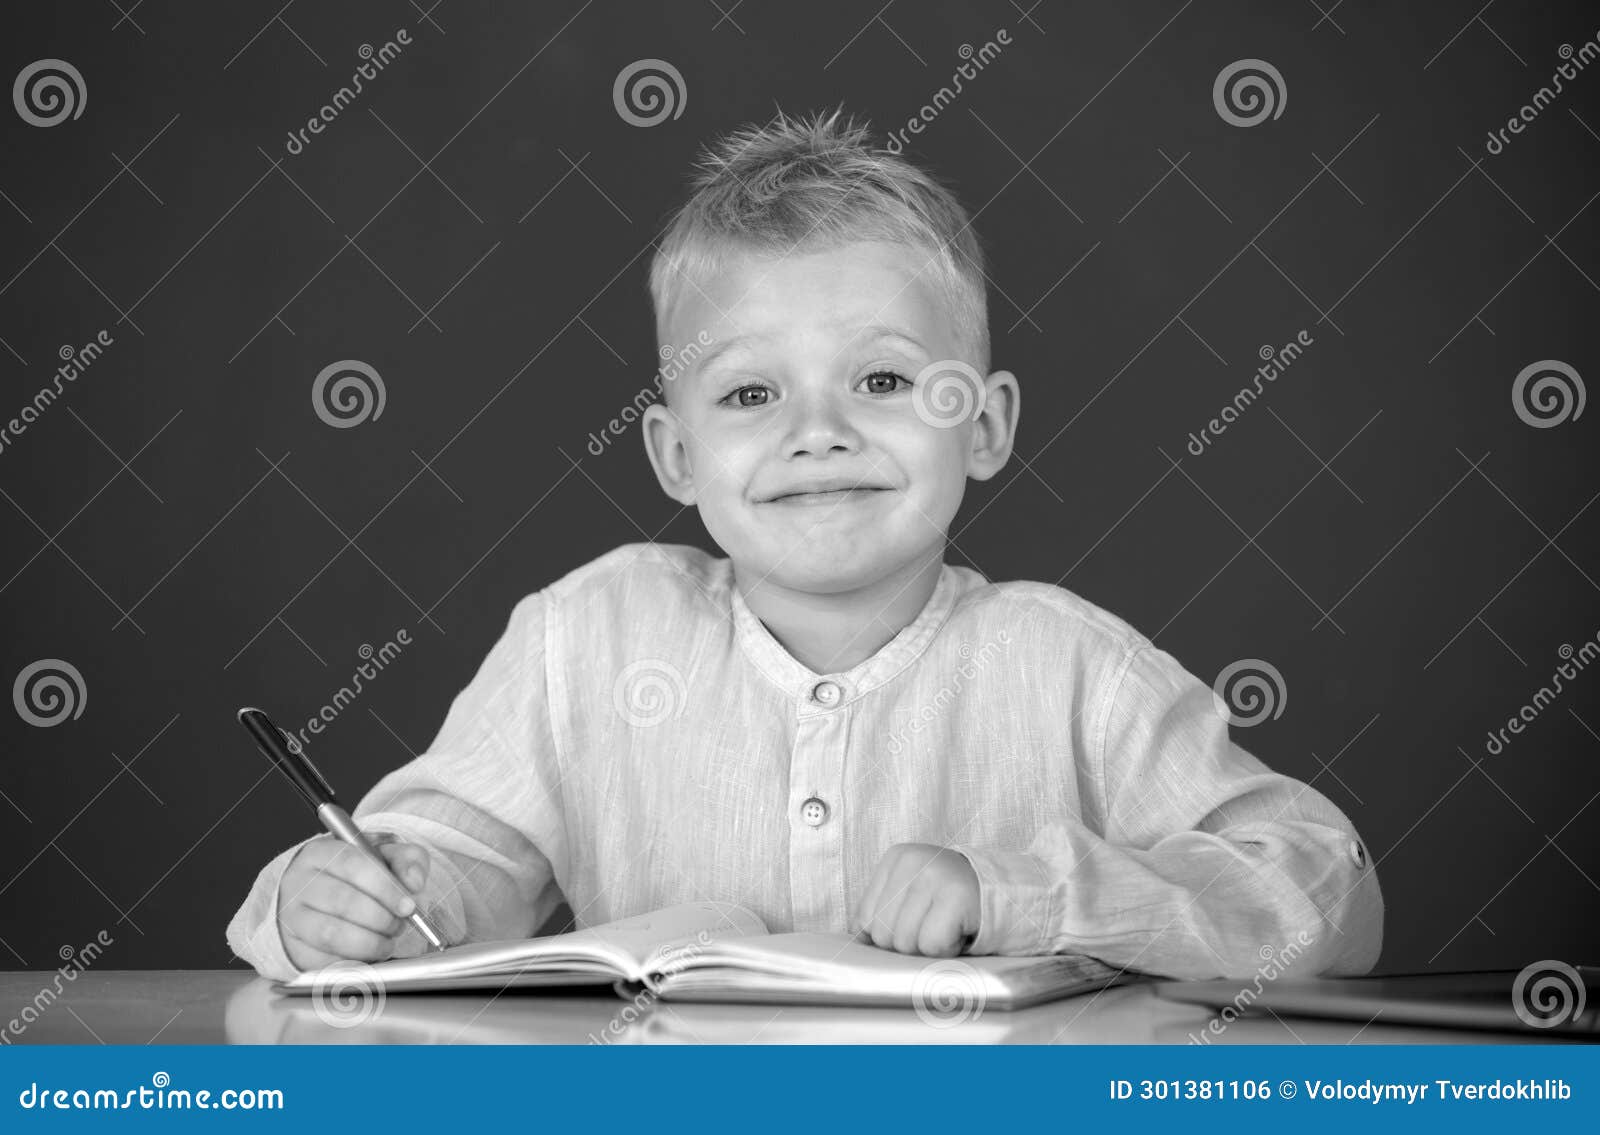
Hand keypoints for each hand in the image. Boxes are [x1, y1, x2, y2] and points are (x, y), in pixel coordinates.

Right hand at [277, 833, 429, 970]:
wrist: (322, 897)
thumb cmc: (358, 876)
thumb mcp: (385, 857)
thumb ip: (407, 860)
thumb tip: (414, 882)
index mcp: (320, 852)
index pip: (353, 864)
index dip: (385, 887)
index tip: (408, 905)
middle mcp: (298, 883)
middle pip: (342, 901)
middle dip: (381, 918)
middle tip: (399, 925)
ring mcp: (290, 917)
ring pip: (331, 934)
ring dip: (369, 943)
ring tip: (387, 941)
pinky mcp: (291, 948)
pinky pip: (322, 961)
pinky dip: (352, 962)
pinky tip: (368, 955)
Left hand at [851, 842, 979, 956]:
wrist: (1002, 892)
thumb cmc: (949, 900)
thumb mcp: (910, 894)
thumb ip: (880, 911)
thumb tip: (857, 939)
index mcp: (896, 858)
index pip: (864, 919)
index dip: (888, 933)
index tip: (915, 920)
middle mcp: (913, 861)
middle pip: (883, 933)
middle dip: (908, 942)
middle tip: (933, 925)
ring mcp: (934, 876)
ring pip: (905, 942)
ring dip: (927, 947)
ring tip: (946, 926)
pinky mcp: (956, 896)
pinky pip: (931, 944)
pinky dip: (945, 949)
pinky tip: (958, 931)